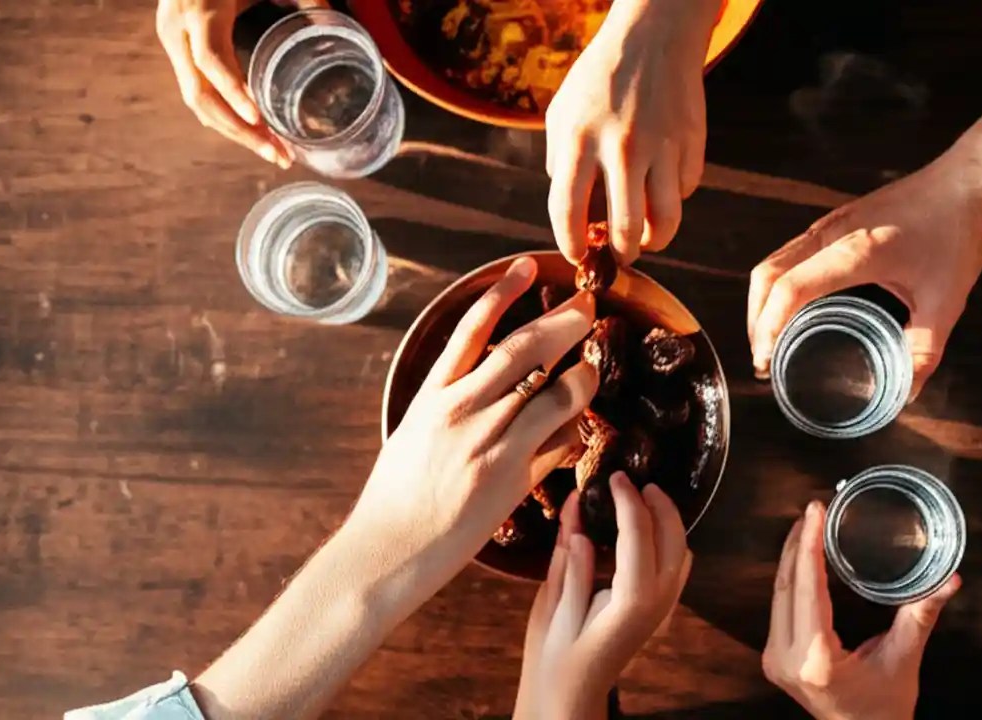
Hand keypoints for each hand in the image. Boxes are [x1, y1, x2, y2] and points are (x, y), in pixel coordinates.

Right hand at [155, 0, 325, 166]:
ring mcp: (174, 43)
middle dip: (240, 131)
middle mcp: (179, 31)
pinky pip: (197, 93)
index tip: (259, 119)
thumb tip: (332, 19)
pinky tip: (254, 134)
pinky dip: (225, 117)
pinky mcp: (177, 52)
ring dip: (234, 133)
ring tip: (273, 154)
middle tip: (278, 156)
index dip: (233, 92)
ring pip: (196, 102)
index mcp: (200, 11)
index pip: (211, 60)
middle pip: (200, 95)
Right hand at [350, 256, 597, 573]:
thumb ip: (448, 403)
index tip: (528, 266)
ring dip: (583, 374)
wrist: (388, 550)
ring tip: (592, 367)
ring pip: (556, 392)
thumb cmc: (395, 496)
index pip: (474, 328)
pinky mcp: (513, 480)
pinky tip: (581, 428)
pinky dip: (574, 431)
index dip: (504, 291)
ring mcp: (491, 444)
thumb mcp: (413, 433)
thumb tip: (479, 379)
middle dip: (564, 322)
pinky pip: (559, 442)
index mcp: (434, 395)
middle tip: (588, 305)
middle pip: (525, 349)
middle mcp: (463, 411)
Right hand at [515, 472, 691, 719]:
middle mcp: (657, 602)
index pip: (638, 532)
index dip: (627, 499)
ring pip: (682, 552)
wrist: (569, 699)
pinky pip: (677, 568)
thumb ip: (570, 556)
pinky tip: (644, 531)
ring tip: (640, 498)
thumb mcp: (555, 604)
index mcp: (632, 598)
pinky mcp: (659, 612)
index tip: (614, 476)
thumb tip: (576, 509)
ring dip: (667, 521)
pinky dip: (668, 541)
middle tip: (632, 481)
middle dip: (658, 504)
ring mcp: (663, 608)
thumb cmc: (557, 658)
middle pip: (674, 538)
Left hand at [546, 0, 718, 264]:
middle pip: (624, 229)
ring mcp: (661, 146)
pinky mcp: (691, 144)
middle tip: (617, 257)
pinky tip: (661, 187)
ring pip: (665, 221)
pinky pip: (684, 191)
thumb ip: (562, 164)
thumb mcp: (562, 114)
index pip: (567, 212)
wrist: (652, 37)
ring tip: (645, 240)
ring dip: (654, 241)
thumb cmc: (600, 80)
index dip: (570, 245)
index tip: (577, 255)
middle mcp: (621, 147)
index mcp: (580, 139)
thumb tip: (576, 214)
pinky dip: (674, 198)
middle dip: (619, 256)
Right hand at [747, 160, 981, 397]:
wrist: (964, 184)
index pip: (790, 289)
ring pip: (772, 263)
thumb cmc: (955, 235)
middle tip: (763, 361)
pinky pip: (788, 254)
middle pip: (766, 277)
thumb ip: (924, 350)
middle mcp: (830, 235)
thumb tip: (907, 394)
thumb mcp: (945, 301)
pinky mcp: (833, 224)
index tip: (765, 363)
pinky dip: (776, 285)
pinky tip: (789, 308)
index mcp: (854, 253)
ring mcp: (828, 226)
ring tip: (769, 339)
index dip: (768, 328)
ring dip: (761, 302)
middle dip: (755, 322)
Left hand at [762, 502, 959, 719]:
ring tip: (806, 524)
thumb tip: (951, 579)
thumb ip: (922, 615)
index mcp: (814, 659)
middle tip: (813, 510)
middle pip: (786, 586)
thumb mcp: (904, 658)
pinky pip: (778, 606)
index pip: (807, 589)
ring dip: (791, 557)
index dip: (809, 545)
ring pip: (777, 594)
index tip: (814, 512)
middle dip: (798, 543)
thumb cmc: (885, 706)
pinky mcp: (773, 656)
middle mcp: (785, 658)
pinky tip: (802, 556)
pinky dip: (791, 577)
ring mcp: (774, 658)